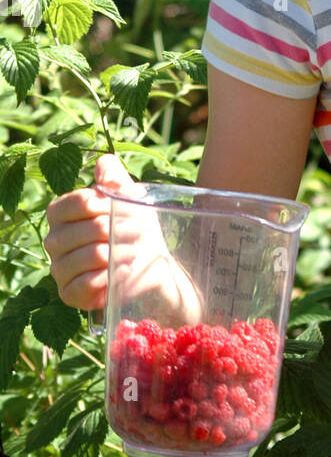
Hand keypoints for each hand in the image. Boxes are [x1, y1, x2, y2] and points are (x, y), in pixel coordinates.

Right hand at [44, 154, 204, 324]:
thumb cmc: (136, 228)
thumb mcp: (130, 199)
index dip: (101, 205)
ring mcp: (58, 269)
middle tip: (136, 234)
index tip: (120, 209)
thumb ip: (115, 179)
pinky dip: (106, 279)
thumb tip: (105, 162)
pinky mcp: (68, 294)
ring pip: (84, 258)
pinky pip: (82, 285)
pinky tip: (119, 274)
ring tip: (131, 253)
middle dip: (114, 232)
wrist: (151, 266)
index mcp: (60, 213)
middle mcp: (53, 240)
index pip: (72, 204)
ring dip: (115, 255)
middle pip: (80, 231)